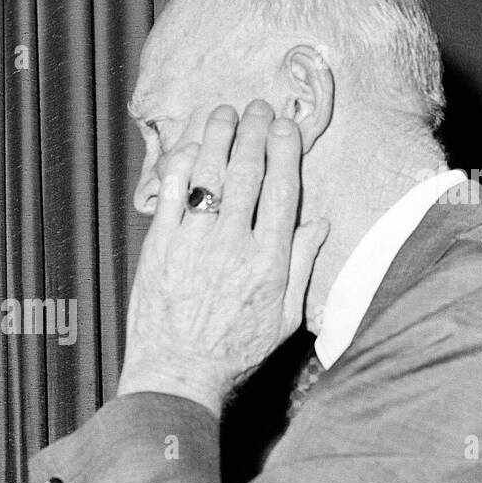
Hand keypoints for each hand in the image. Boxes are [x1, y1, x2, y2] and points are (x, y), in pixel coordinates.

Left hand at [118, 100, 328, 413]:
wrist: (178, 373)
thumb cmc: (234, 350)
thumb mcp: (284, 317)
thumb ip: (302, 267)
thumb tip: (321, 225)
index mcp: (269, 262)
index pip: (282, 192)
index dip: (285, 152)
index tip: (286, 127)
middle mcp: (233, 246)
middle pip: (246, 174)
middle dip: (253, 133)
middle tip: (257, 109)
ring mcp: (193, 244)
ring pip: (208, 176)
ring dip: (217, 138)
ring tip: (223, 113)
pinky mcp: (159, 248)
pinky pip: (169, 195)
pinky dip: (179, 166)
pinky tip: (187, 146)